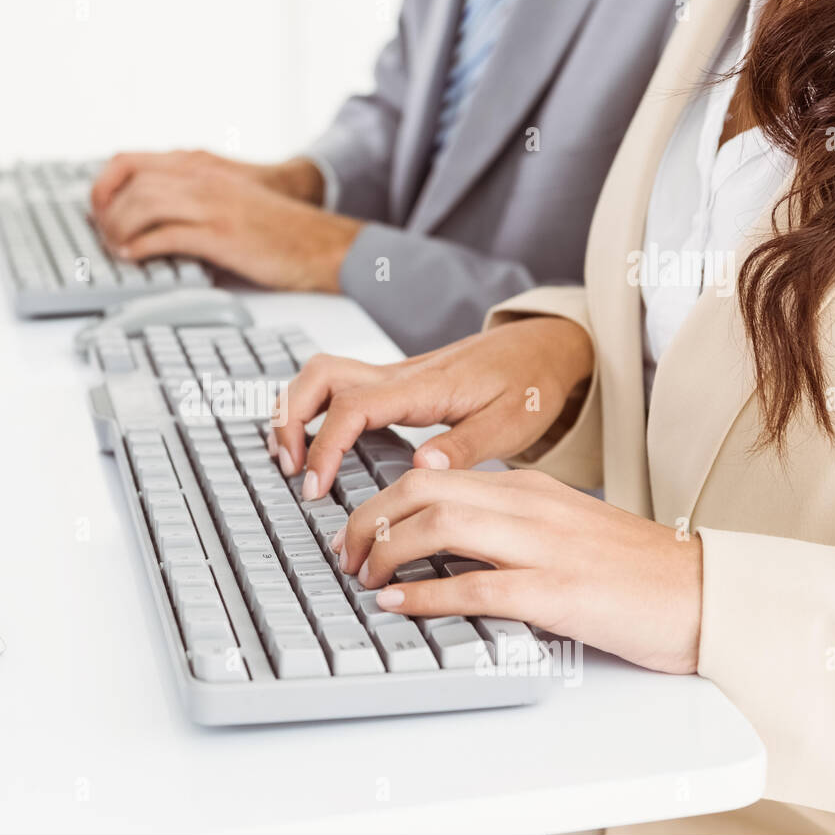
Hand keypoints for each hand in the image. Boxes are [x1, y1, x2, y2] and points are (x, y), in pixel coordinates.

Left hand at [89, 153, 359, 292]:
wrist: (318, 242)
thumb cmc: (274, 227)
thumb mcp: (227, 197)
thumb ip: (189, 196)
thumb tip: (146, 214)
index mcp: (198, 166)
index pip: (129, 160)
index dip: (103, 185)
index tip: (97, 209)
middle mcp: (201, 178)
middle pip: (131, 182)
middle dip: (107, 212)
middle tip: (104, 237)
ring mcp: (211, 204)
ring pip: (143, 204)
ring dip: (119, 229)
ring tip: (117, 249)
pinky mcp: (220, 234)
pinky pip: (166, 235)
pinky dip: (141, 248)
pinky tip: (135, 258)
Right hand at [271, 316, 593, 499]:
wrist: (543, 348)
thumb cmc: (529, 384)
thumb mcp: (511, 424)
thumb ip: (465, 447)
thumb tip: (422, 465)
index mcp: (424, 388)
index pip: (352, 407)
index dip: (325, 446)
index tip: (316, 486)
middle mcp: (399, 376)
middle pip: (319, 377)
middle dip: (290, 419)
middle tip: (291, 468)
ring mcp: (393, 377)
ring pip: (321, 376)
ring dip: (295, 410)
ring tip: (291, 458)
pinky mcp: (394, 384)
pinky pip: (337, 387)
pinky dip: (313, 409)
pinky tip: (314, 442)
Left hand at [331, 468, 702, 673]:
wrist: (704, 594)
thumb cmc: (632, 570)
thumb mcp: (561, 528)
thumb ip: (506, 526)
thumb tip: (441, 543)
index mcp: (528, 489)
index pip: (432, 476)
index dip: (380, 501)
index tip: (355, 531)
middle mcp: (530, 506)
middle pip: (423, 490)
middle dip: (369, 520)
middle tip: (345, 555)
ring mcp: (544, 546)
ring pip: (441, 526)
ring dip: (387, 552)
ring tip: (363, 579)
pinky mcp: (558, 593)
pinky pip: (476, 586)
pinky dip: (426, 594)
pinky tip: (398, 603)